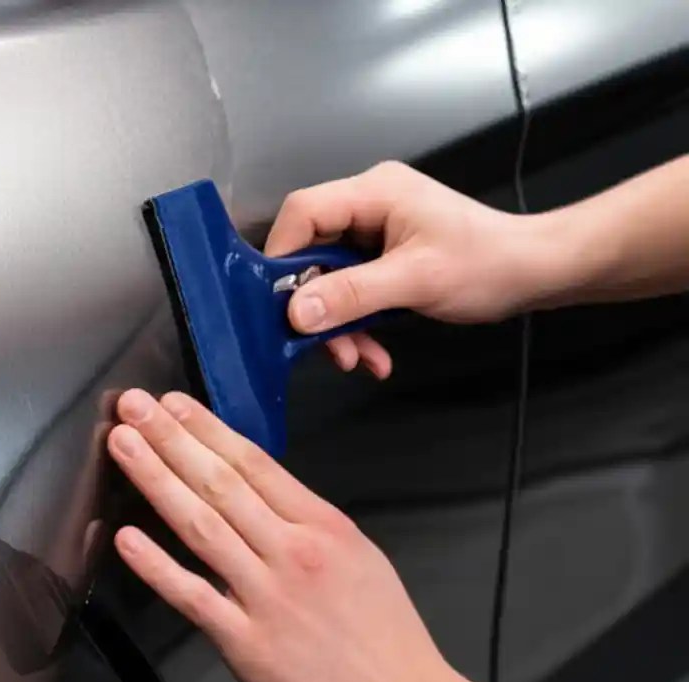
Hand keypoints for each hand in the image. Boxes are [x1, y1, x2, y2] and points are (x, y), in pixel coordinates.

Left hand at [108, 389, 517, 681]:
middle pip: (220, 482)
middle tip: (135, 407)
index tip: (174, 405)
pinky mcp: (246, 643)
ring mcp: (267, 597)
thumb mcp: (359, 556)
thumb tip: (256, 490)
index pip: (255, 463)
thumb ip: (305, 522)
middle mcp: (293, 553)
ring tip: (124, 447)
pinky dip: (157, 566)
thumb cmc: (384, 636)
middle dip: (171, 438)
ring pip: (200, 524)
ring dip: (156, 479)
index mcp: (324, 527)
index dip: (207, 429)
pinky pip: (192, 595)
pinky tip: (127, 538)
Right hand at [264, 161, 551, 376]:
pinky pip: (351, 289)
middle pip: (311, 251)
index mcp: (374, 192)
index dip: (282, 254)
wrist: (534, 272)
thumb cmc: (489, 263)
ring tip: (357, 357)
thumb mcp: (416, 280)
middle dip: (317, 303)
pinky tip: (373, 352)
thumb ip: (352, 294)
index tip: (278, 302)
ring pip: (329, 278)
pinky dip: (357, 322)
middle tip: (325, 344)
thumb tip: (297, 311)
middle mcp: (368, 205)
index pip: (302, 212)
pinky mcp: (383, 257)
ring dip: (339, 322)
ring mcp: (375, 232)